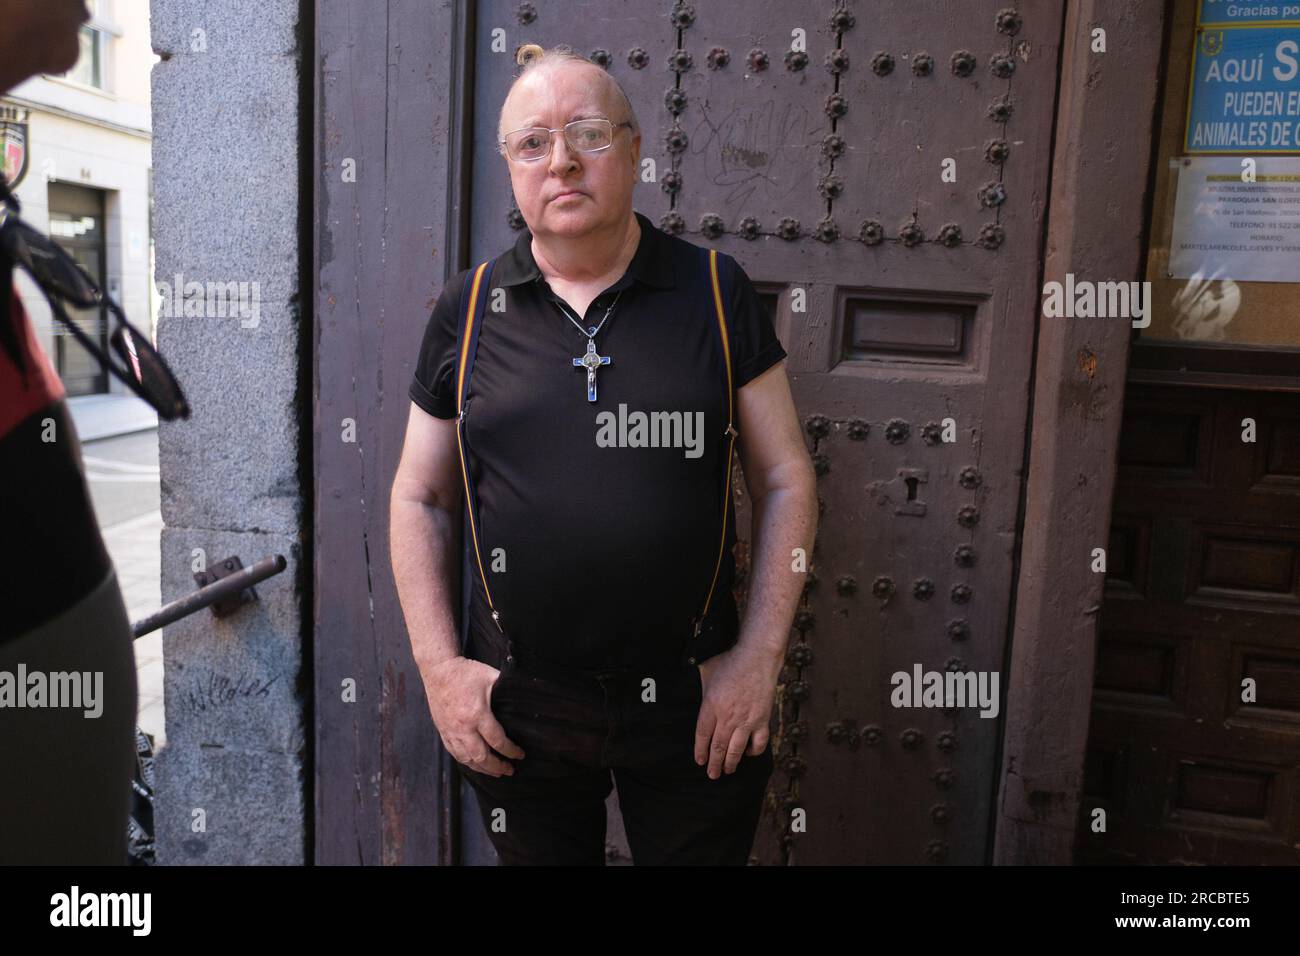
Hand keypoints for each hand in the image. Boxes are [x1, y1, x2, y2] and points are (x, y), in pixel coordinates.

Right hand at [422, 656, 524, 776]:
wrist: (439, 670)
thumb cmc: (467, 673)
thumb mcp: (491, 678)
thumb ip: (507, 692)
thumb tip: (526, 700)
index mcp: (477, 714)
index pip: (497, 741)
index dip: (511, 751)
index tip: (520, 755)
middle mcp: (463, 727)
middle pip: (482, 757)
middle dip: (497, 766)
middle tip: (510, 770)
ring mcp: (451, 731)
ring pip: (467, 759)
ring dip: (482, 769)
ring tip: (495, 772)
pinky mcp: (443, 731)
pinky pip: (455, 753)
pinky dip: (467, 762)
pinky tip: (476, 764)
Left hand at [693, 646, 778, 778]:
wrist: (757, 658)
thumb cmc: (730, 662)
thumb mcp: (706, 671)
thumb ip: (698, 684)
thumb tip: (684, 684)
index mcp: (711, 706)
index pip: (702, 735)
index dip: (700, 751)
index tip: (700, 761)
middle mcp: (727, 717)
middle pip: (718, 746)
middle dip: (714, 764)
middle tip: (712, 775)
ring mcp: (746, 720)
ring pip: (736, 749)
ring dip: (731, 762)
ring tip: (727, 770)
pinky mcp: (762, 719)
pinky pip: (759, 742)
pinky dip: (754, 751)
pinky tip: (749, 754)